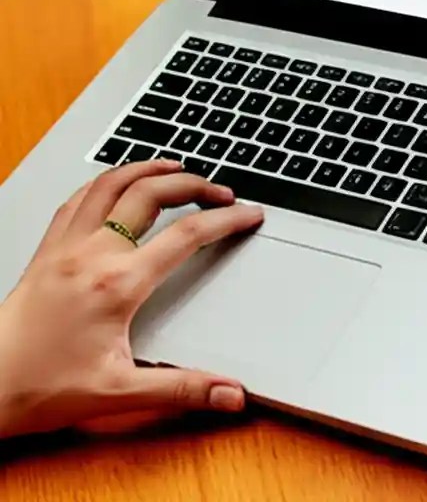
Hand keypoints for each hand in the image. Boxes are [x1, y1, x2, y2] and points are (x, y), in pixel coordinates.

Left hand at [0, 160, 263, 437]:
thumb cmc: (41, 389)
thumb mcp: (121, 394)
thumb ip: (183, 390)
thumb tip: (230, 394)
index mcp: (117, 285)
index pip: (186, 235)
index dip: (227, 220)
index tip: (249, 214)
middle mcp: (90, 256)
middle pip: (150, 194)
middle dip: (194, 184)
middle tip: (221, 191)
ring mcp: (64, 248)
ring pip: (110, 185)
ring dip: (148, 170)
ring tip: (176, 167)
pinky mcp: (45, 252)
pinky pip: (77, 199)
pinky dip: (105, 181)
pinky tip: (115, 183)